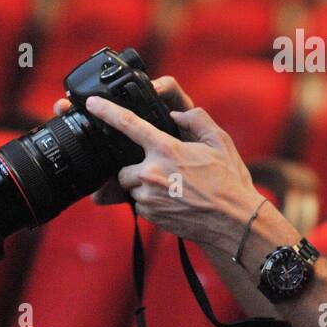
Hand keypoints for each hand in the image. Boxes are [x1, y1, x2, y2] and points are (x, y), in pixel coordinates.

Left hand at [51, 78, 258, 249]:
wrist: (234, 222)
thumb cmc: (229, 181)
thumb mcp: (220, 142)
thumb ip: (197, 119)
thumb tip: (177, 114)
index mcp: (166, 149)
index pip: (129, 124)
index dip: (106, 111)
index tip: (92, 104)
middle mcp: (151, 173)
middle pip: (124, 165)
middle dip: (137, 167)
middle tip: (165, 170)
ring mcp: (148, 197)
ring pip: (132, 185)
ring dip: (144, 184)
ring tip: (172, 187)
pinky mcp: (149, 215)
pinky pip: (139, 203)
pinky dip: (150, 201)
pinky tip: (173, 201)